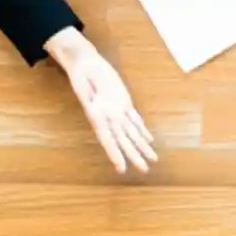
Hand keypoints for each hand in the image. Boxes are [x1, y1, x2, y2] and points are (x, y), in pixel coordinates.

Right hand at [46, 29, 156, 173]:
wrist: (86, 64)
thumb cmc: (83, 72)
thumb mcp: (84, 81)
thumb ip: (88, 91)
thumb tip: (90, 97)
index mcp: (96, 115)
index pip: (106, 138)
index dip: (114, 154)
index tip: (120, 168)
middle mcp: (108, 117)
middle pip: (123, 140)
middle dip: (134, 155)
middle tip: (144, 170)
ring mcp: (116, 111)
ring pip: (131, 133)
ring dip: (142, 146)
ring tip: (153, 159)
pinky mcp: (123, 103)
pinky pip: (134, 119)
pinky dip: (142, 130)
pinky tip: (150, 140)